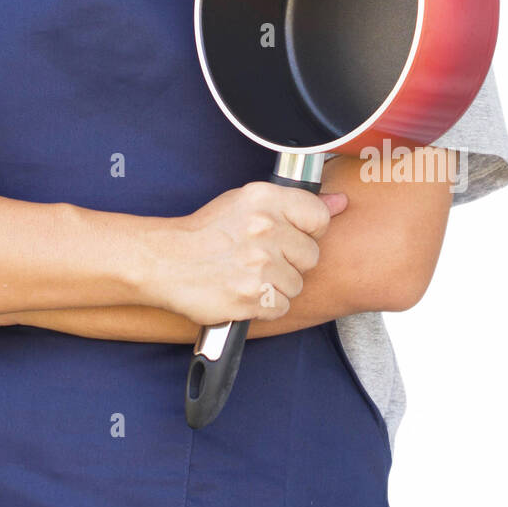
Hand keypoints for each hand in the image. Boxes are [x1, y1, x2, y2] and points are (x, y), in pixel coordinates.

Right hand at [140, 182, 346, 327]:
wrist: (166, 262)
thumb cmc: (205, 233)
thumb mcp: (246, 203)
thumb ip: (295, 204)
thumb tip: (341, 202)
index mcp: (265, 199)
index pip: (318, 216)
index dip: (306, 230)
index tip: (289, 234)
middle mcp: (265, 229)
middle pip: (311, 255)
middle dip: (289, 261)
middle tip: (260, 257)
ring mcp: (260, 265)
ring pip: (297, 285)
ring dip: (276, 285)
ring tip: (247, 274)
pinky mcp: (253, 297)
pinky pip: (281, 307)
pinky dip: (264, 305)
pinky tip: (243, 290)